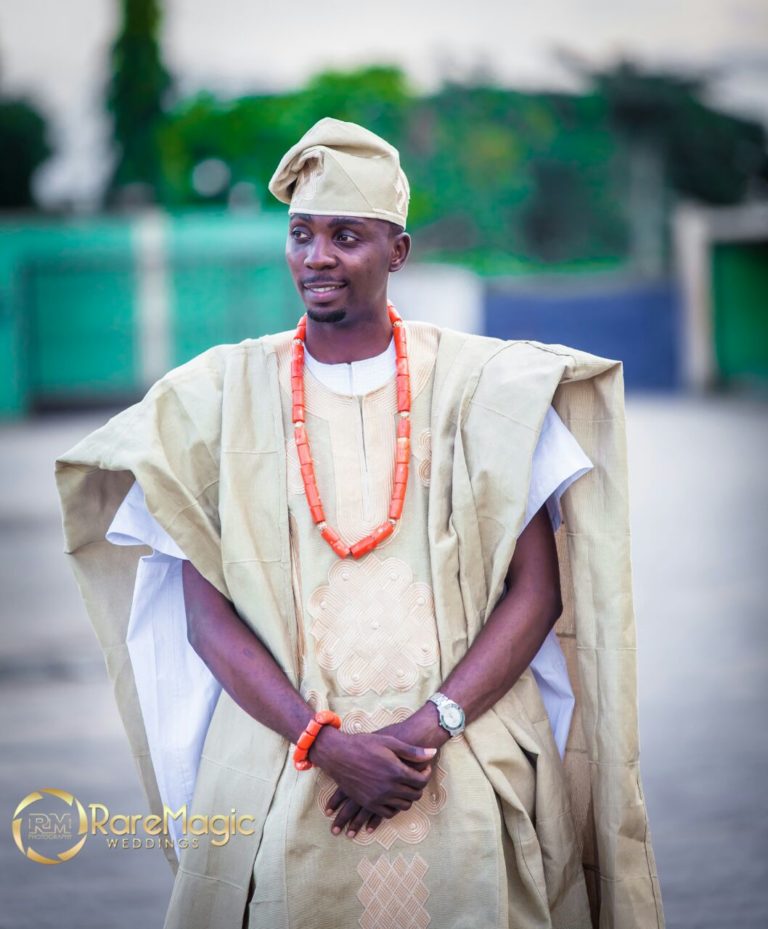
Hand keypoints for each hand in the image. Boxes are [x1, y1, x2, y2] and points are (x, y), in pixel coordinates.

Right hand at [322, 704, 448, 837]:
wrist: (338, 754)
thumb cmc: (364, 744)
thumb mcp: (390, 742)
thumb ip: (412, 751)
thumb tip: (433, 752)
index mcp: (396, 771)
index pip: (421, 781)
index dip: (426, 774)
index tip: (424, 768)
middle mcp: (389, 788)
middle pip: (414, 795)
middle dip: (419, 787)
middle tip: (417, 778)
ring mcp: (378, 798)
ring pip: (403, 806)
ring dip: (408, 798)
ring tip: (406, 787)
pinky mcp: (368, 803)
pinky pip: (388, 813)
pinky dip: (395, 808)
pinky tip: (394, 798)